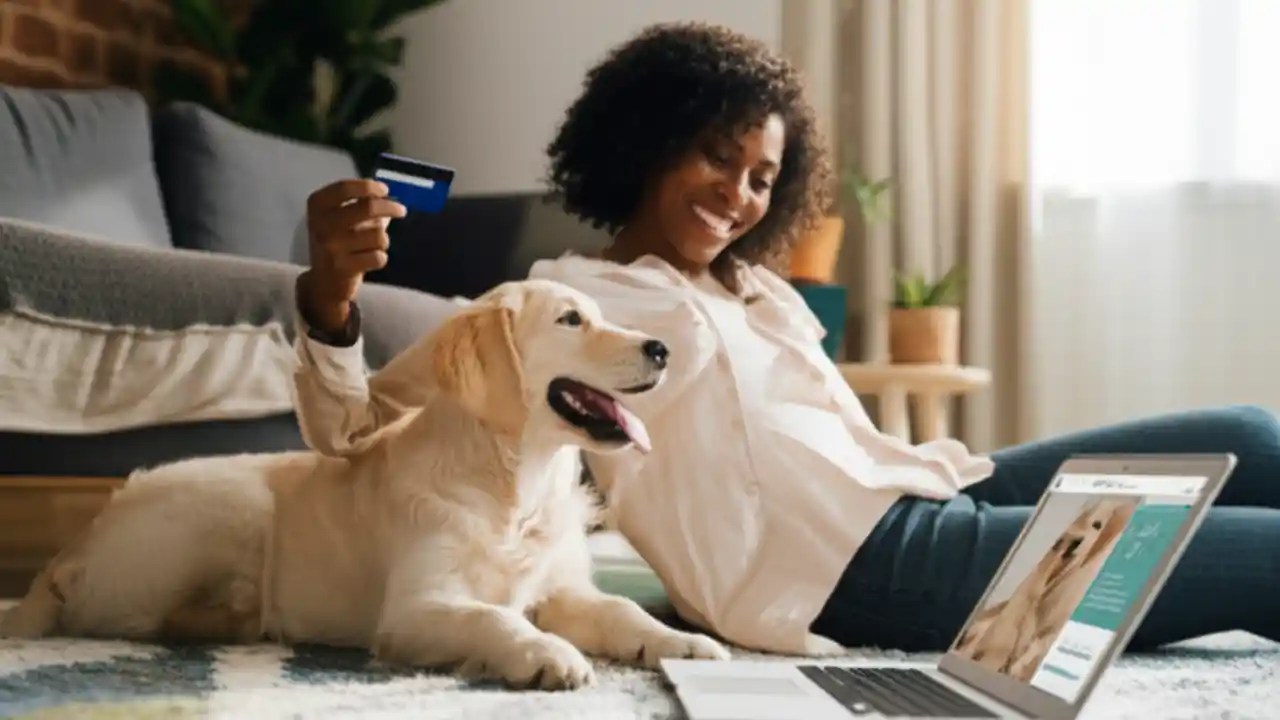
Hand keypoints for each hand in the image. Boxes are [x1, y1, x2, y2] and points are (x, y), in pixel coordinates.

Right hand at [297, 179, 406, 334]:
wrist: (323, 283)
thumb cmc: (337, 243)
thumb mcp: (341, 219)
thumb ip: (361, 205)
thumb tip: (387, 196)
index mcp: (317, 206)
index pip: (344, 188)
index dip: (368, 187)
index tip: (385, 190)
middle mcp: (321, 224)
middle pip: (367, 208)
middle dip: (390, 207)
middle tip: (401, 210)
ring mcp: (331, 247)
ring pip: (378, 235)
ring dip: (383, 240)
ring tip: (373, 246)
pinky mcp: (343, 267)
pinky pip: (378, 256)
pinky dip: (380, 258)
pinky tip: (368, 260)